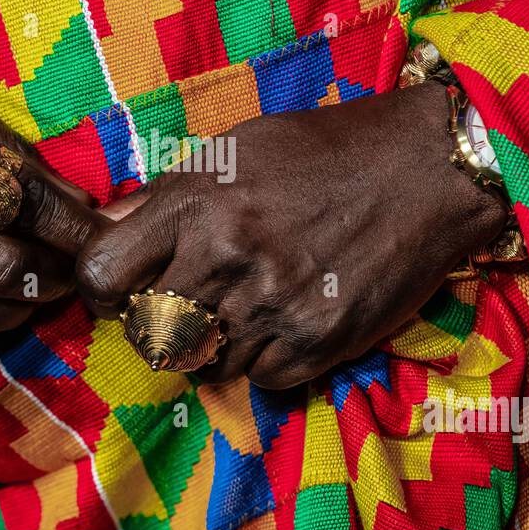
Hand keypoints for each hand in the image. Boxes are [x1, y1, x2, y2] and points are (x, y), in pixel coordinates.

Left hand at [76, 84, 507, 388]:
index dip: (103, 291)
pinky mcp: (318, 340)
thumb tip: (104, 227)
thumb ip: (164, 195)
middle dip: (160, 327)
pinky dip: (266, 360)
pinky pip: (261, 379)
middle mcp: (226, 257)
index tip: (122, 292)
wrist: (426, 169)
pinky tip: (287, 319)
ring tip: (248, 307)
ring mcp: (273, 304)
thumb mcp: (233, 150)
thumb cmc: (323, 152)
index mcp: (195, 203)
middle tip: (186, 310)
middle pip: (149, 333)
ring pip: (205, 364)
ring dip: (217, 346)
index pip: (101, 275)